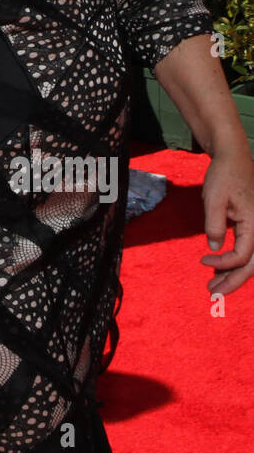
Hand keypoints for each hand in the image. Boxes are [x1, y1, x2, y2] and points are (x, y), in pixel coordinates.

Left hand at [200, 153, 253, 295]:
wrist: (233, 158)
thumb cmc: (224, 176)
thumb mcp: (213, 198)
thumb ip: (214, 225)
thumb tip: (214, 248)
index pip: (243, 255)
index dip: (223, 263)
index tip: (202, 260)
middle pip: (252, 264)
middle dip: (233, 281)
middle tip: (213, 294)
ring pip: (251, 260)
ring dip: (234, 274)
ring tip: (214, 286)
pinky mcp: (252, 226)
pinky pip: (248, 250)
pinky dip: (235, 261)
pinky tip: (220, 268)